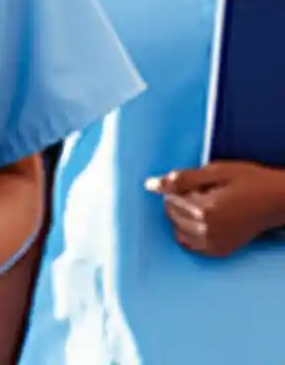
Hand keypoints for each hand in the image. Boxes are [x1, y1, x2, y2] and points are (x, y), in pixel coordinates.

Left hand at [146, 161, 284, 257]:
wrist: (278, 201)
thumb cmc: (249, 181)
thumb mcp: (215, 171)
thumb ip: (182, 179)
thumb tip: (151, 185)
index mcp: (205, 210)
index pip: (168, 201)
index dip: (180, 189)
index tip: (200, 185)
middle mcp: (207, 231)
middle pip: (172, 216)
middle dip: (180, 203)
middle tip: (206, 195)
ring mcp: (214, 244)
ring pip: (178, 231)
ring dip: (183, 218)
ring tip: (207, 207)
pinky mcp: (220, 250)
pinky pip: (190, 244)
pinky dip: (190, 232)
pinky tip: (206, 221)